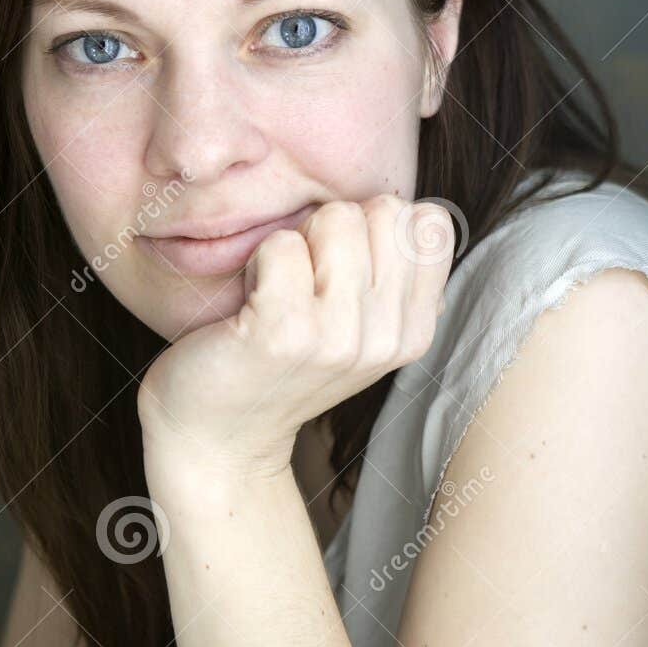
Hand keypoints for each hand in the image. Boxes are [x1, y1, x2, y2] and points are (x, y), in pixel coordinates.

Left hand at [137, 195, 453, 476]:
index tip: (342, 266)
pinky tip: (250, 303)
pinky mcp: (284, 333)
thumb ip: (394, 282)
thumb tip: (423, 217)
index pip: (429, 224)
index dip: (377, 224)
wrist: (218, 436)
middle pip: (382, 211)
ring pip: (336, 218)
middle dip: (333, 229)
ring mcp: (339, 338)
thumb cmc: (280, 365)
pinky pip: (283, 244)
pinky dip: (258, 261)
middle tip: (302, 281)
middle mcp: (386, 339)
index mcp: (413, 334)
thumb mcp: (358, 332)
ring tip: (276, 291)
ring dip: (294, 242)